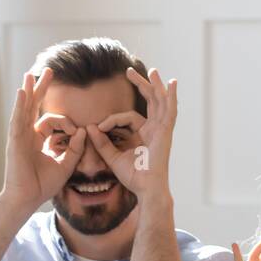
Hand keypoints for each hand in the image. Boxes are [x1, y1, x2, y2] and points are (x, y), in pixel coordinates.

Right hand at [2, 68, 85, 213]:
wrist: (28, 198)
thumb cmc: (43, 185)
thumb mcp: (66, 165)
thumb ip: (75, 149)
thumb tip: (83, 130)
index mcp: (39, 140)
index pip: (53, 122)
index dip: (67, 124)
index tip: (77, 132)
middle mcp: (28, 134)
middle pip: (35, 106)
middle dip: (42, 89)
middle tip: (48, 71)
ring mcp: (20, 136)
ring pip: (25, 108)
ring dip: (29, 90)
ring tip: (31, 74)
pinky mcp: (15, 140)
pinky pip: (17, 118)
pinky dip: (20, 104)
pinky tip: (22, 91)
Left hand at [86, 66, 177, 200]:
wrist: (146, 189)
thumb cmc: (134, 177)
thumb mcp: (112, 157)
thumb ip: (101, 142)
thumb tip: (89, 127)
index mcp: (143, 136)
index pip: (127, 118)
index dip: (111, 120)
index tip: (99, 127)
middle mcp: (154, 131)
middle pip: (149, 103)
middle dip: (141, 86)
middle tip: (129, 71)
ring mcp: (161, 131)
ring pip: (160, 103)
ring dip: (156, 86)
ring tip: (154, 71)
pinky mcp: (165, 133)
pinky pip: (170, 112)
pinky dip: (171, 98)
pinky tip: (171, 85)